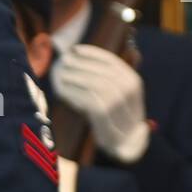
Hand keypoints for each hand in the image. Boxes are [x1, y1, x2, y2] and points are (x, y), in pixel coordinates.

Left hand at [52, 43, 149, 162]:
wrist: (128, 142)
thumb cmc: (117, 114)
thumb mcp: (117, 92)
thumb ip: (103, 76)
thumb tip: (75, 55)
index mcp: (132, 79)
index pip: (110, 60)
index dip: (91, 53)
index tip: (75, 49)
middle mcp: (128, 88)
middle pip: (99, 70)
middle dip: (79, 64)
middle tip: (63, 61)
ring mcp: (118, 102)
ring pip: (93, 83)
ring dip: (73, 77)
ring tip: (60, 75)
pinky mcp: (105, 114)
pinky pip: (86, 99)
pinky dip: (71, 93)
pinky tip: (61, 90)